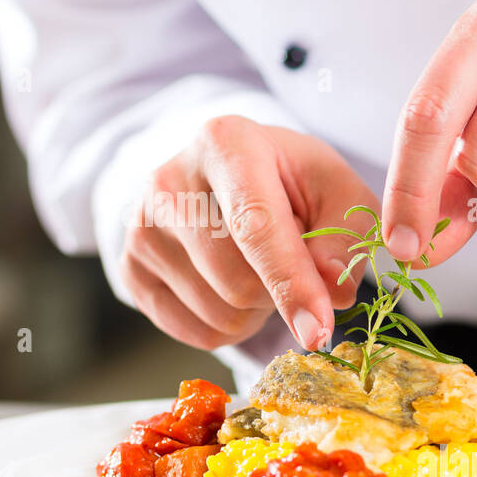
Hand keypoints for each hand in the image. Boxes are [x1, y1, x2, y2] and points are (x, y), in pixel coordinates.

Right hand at [119, 116, 376, 350]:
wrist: (220, 174)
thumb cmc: (286, 179)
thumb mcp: (332, 186)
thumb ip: (346, 234)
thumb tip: (335, 292)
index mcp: (224, 143)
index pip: (256, 226)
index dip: (291, 283)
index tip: (318, 331)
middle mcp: (169, 181)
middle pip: (238, 283)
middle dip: (278, 293)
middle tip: (286, 262)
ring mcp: (139, 227)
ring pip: (219, 314)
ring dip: (256, 312)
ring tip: (256, 270)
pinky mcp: (129, 268)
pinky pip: (195, 333)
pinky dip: (228, 326)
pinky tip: (229, 288)